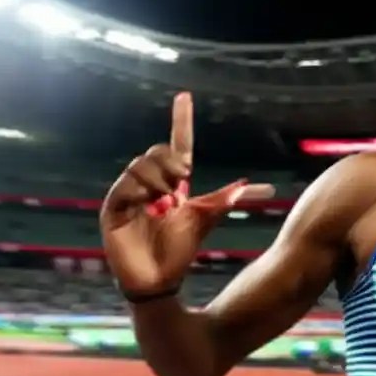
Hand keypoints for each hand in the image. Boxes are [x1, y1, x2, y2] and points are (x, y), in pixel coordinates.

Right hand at [99, 92, 274, 296]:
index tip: (185, 96)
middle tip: (182, 185)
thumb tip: (263, 189)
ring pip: (141, 164)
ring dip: (158, 182)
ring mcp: (128, 193)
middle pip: (158, 151)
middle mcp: (148, 183)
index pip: (177, 143)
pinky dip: (140, 194)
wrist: (161, 279)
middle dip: (172, 165)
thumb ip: (228, 199)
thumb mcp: (206, 218)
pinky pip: (125, 185)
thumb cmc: (179, 251)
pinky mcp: (112, 207)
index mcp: (170, 181)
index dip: (182, 120)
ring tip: (165, 205)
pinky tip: (148, 209)